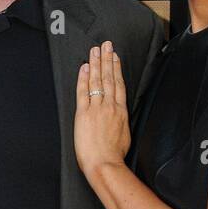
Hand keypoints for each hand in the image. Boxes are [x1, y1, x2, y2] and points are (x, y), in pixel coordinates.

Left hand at [73, 41, 129, 179]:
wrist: (105, 164)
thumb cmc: (114, 154)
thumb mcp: (124, 134)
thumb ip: (120, 121)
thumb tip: (117, 117)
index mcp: (121, 112)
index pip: (118, 84)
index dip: (116, 69)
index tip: (114, 57)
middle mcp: (110, 107)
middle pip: (109, 78)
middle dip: (107, 59)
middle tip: (106, 45)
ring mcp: (97, 108)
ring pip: (97, 81)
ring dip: (96, 64)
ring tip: (95, 50)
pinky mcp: (84, 113)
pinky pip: (83, 92)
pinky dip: (84, 78)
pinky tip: (84, 67)